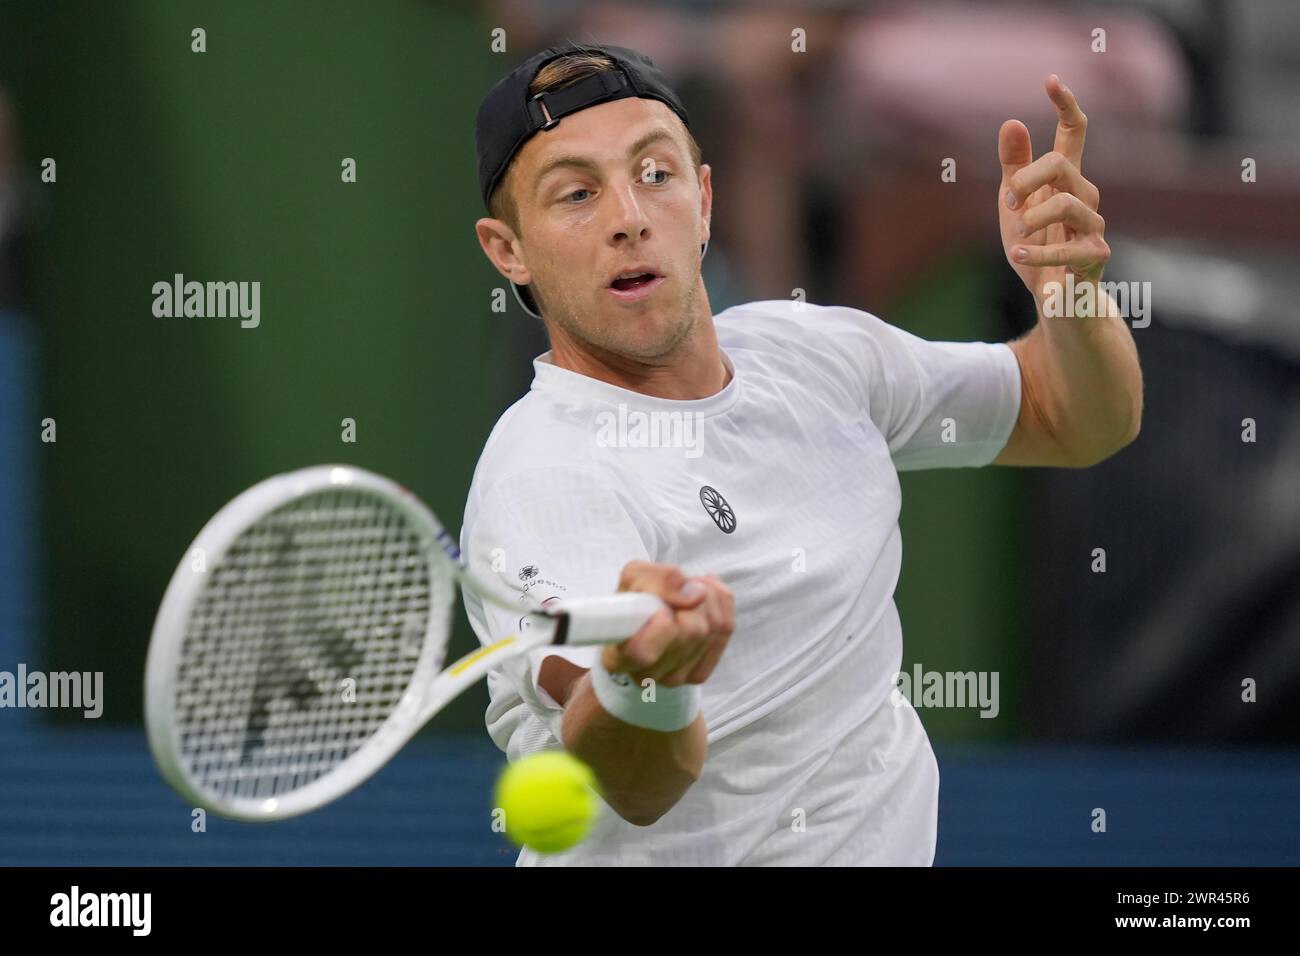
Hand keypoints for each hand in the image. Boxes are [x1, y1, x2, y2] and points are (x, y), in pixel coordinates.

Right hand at [604, 561, 734, 686]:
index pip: (642, 652)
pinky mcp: (698, 674)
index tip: (661, 606)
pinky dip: (721, 604)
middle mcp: (645, 675)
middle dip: (692, 597)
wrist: (647, 617)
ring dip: (708, 597)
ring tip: (690, 590)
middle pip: (690, 632)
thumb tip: (696, 594)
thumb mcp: (634, 576)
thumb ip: (660, 580)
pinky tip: (705, 599)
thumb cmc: (634, 599)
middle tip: (679, 588)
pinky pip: (725, 630)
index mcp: (617, 656)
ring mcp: (674, 679)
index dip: (661, 625)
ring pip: (713, 628)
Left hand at [998, 75, 1108, 300]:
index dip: (1065, 105)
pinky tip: (1016, 255)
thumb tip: (1012, 121)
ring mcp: (1094, 227)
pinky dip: (1036, 254)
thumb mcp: (1015, 207)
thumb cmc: (1036, 249)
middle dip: (1027, 179)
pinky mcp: (1096, 257)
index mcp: (1066, 181)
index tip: (1051, 80)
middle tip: (1008, 202)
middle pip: (1062, 165)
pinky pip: (1068, 249)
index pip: (1074, 133)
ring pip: (1068, 203)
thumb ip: (1014, 167)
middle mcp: (1086, 197)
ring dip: (1032, 218)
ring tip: (1015, 237)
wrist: (1057, 301)